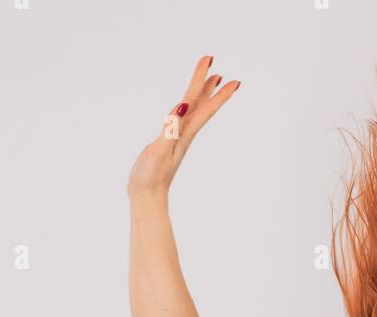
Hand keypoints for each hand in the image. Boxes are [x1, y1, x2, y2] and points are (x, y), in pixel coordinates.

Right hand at [127, 55, 239, 201]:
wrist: (146, 197)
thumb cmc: (150, 176)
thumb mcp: (159, 150)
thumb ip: (170, 129)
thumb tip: (182, 107)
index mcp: (185, 133)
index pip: (203, 107)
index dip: (216, 92)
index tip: (230, 77)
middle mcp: (184, 134)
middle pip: (200, 103)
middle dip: (208, 82)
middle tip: (213, 60)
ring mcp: (177, 138)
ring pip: (193, 110)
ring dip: (202, 93)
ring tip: (213, 79)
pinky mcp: (169, 142)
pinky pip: (182, 119)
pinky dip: (186, 107)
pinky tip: (185, 106)